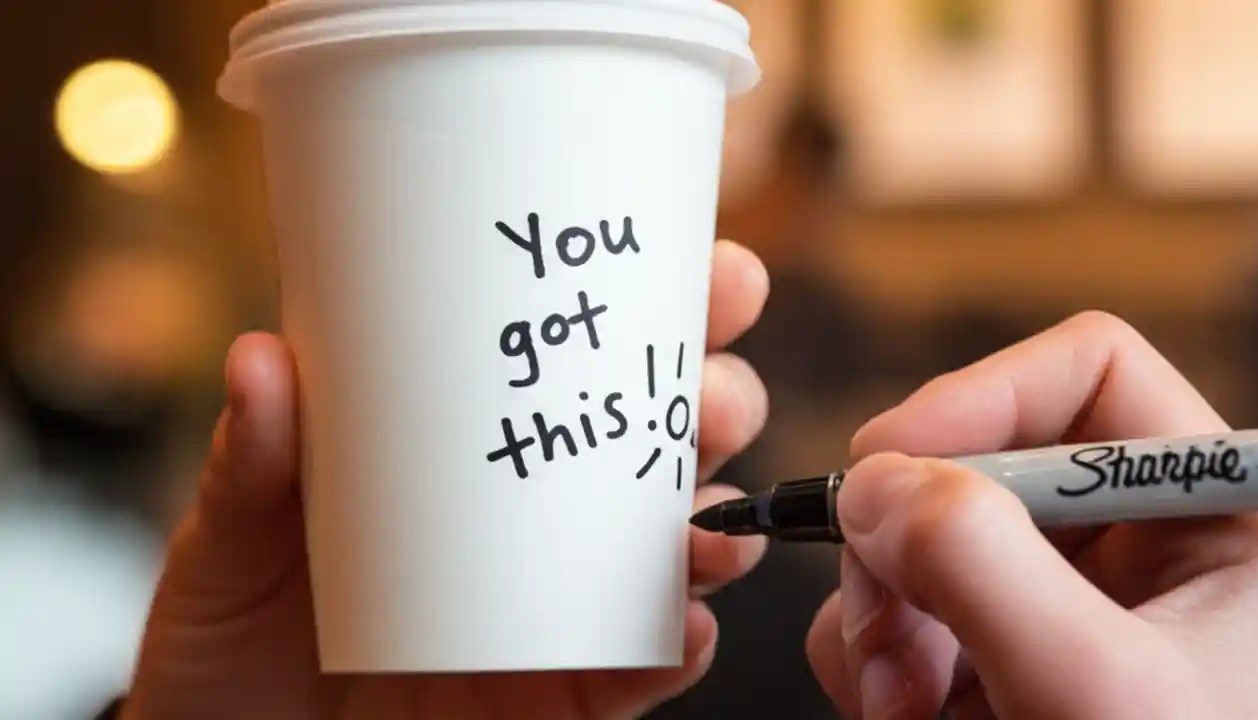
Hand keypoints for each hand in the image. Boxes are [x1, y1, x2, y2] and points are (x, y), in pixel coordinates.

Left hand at [121, 240, 770, 719]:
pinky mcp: (563, 693)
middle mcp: (533, 518)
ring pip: (674, 546)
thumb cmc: (238, 632)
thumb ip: (253, 464)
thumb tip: (262, 363)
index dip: (659, 306)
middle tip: (713, 391)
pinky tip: (684, 624)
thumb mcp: (233, 537)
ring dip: (718, 520)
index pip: (576, 359)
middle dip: (716, 400)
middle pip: (655, 440)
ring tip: (711, 515)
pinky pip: (641, 669)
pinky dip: (678, 647)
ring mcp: (555, 604)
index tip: (705, 266)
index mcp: (470, 447)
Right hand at [808, 311, 1257, 718]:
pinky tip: (907, 719)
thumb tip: (873, 482)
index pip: (1086, 373)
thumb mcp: (1094, 695)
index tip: (891, 468)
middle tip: (887, 634)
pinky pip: (904, 618)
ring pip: (921, 544)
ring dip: (882, 621)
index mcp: (1215, 515)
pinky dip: (879, 665)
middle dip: (909, 547)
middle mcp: (1137, 546)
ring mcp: (1061, 606)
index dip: (978, 397)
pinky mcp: (1002, 660)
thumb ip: (983, 567)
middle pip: (976, 461)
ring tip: (903, 707)